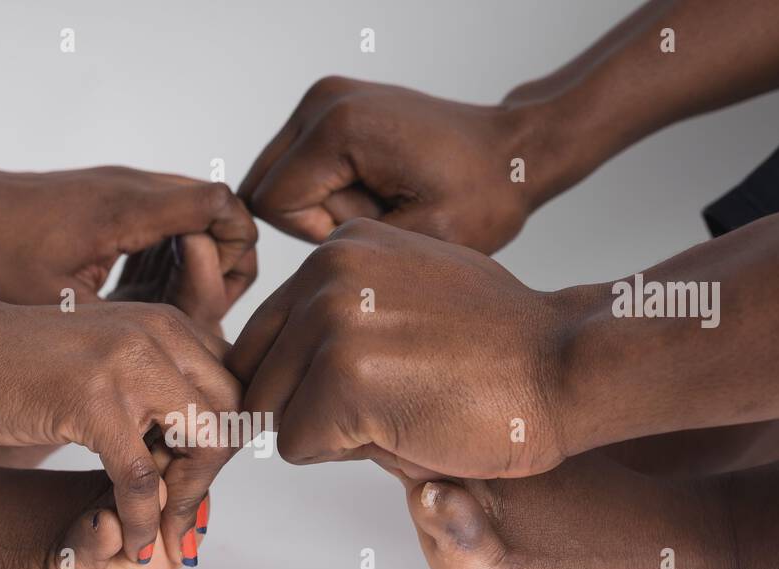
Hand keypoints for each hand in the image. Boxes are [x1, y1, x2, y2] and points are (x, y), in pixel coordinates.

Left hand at [0, 163, 257, 324]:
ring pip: (202, 216)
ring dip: (204, 262)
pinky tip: (150, 297)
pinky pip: (173, 220)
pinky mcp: (118, 197)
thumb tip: (179, 365)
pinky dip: (178, 255)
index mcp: (129, 208)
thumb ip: (127, 327)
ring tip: (178, 311)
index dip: (235, 258)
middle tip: (204, 315)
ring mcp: (128, 186)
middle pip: (226, 214)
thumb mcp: (60, 305)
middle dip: (228, 266)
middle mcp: (137, 187)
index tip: (215, 299)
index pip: (223, 209)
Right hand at [0, 292, 239, 561]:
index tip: (193, 481)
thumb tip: (203, 432)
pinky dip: (143, 520)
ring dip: (187, 500)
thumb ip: (156, 379)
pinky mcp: (92, 402)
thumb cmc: (23, 360)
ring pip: (201, 443)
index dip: (223, 441)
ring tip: (166, 533)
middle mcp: (159, 335)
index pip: (232, 387)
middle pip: (231, 414)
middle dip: (213, 473)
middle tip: (185, 512)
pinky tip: (133, 545)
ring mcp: (128, 366)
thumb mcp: (108, 354)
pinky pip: (140, 477)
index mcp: (167, 324)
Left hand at [227, 219, 571, 479]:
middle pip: (258, 373)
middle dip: (306, 407)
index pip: (267, 334)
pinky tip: (405, 430)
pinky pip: (295, 446)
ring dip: (324, 433)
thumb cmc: (500, 344)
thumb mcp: (408, 294)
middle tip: (385, 408)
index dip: (302, 378)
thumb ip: (341, 313)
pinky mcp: (340, 380)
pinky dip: (343, 456)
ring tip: (399, 413)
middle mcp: (324, 272)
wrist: (567, 365)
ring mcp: (330, 322)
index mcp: (338, 247)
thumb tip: (269, 370)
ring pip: (271, 412)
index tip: (364, 387)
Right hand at [239, 76, 532, 252]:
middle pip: (266, 189)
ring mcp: (325, 98)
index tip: (374, 225)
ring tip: (383, 198)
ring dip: (322, 203)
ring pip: (279, 180)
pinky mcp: (332, 106)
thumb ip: (340, 247)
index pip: (273, 205)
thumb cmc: (481, 198)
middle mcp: (323, 101)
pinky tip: (377, 186)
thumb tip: (279, 259)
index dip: (317, 232)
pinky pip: (298, 168)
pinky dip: (329, 188)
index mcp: (338, 126)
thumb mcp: (415, 239)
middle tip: (378, 213)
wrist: (512, 153)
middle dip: (313, 216)